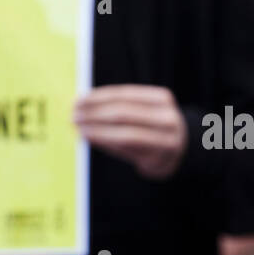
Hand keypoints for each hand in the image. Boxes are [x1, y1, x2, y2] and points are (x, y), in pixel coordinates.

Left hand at [72, 84, 187, 179]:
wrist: (180, 151)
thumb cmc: (152, 126)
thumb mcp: (144, 109)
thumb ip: (120, 106)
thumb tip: (84, 106)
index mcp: (162, 98)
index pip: (124, 95)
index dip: (99, 97)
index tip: (78, 101)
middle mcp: (167, 118)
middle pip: (124, 113)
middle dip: (95, 114)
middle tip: (74, 116)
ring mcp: (165, 140)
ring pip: (125, 134)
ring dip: (98, 131)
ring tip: (79, 129)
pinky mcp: (157, 159)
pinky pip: (126, 150)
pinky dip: (106, 143)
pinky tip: (91, 139)